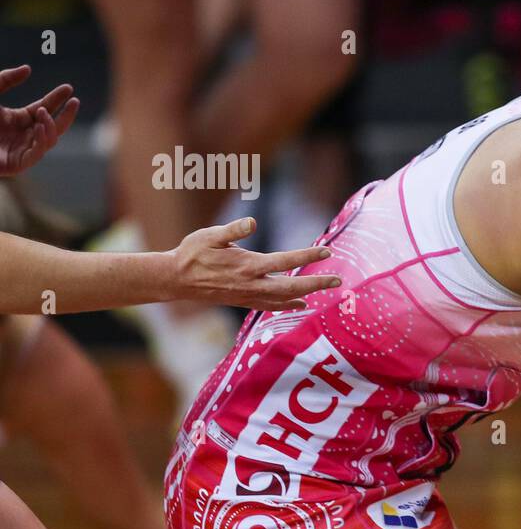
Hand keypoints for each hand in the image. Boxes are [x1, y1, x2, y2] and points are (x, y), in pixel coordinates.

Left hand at [0, 65, 78, 177]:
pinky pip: (37, 153)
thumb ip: (6, 79)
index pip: (44, 108)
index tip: (68, 88)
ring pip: (49, 140)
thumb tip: (28, 69)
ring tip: (43, 113)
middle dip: (66, 115)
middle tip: (74, 101)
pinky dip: (42, 140)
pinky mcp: (18, 164)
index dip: (57, 99)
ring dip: (51, 126)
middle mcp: (24, 135)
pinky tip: (40, 127)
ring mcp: (22, 150)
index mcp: (18, 119)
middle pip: (54, 126)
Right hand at [169, 217, 341, 309]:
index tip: (327, 252)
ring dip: (306, 295)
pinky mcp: (243, 302)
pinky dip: (288, 305)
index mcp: (247, 265)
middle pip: (292, 287)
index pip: (285, 261)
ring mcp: (248, 296)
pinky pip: (271, 306)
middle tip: (337, 280)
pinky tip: (298, 304)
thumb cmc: (192, 253)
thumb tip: (252, 223)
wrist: (175, 280)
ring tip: (324, 290)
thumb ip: (233, 230)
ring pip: (283, 299)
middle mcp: (251, 284)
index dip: (307, 257)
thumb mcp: (210, 235)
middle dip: (316, 283)